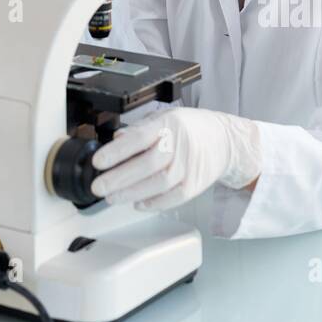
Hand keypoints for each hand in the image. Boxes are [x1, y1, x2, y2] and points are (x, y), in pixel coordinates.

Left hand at [89, 106, 261, 211]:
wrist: (223, 140)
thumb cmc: (189, 128)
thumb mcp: (163, 117)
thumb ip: (138, 129)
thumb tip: (115, 140)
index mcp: (168, 125)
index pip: (139, 138)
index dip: (117, 151)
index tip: (98, 161)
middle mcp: (179, 146)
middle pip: (147, 165)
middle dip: (119, 178)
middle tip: (98, 186)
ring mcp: (189, 167)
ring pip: (158, 184)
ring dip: (131, 193)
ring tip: (112, 197)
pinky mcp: (194, 185)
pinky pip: (171, 198)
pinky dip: (152, 203)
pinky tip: (136, 203)